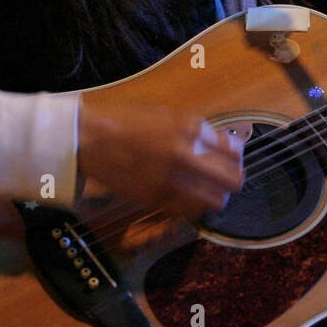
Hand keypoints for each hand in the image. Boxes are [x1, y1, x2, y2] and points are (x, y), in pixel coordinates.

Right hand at [76, 93, 243, 218]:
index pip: (234, 150)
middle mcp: (187, 154)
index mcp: (192, 128)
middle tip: (226, 179)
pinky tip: (189, 200)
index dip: (236, 157)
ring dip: (216, 197)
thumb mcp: (169, 115)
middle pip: (233, 179)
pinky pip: (191, 211)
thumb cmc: (126, 122)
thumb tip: (223, 144)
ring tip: (209, 192)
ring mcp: (173, 179)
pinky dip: (195, 207)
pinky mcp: (157, 198)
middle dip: (233, 179)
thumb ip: (197, 131)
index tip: (231, 159)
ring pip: (216, 201)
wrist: (91, 138)